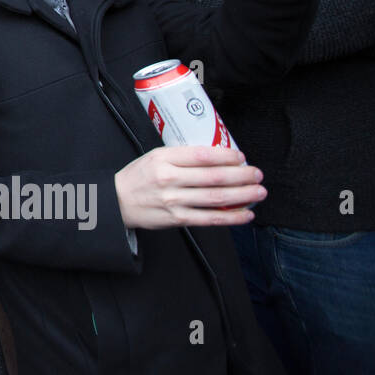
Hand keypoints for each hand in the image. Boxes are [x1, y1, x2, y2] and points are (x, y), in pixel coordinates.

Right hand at [114, 145, 264, 228]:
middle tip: (257, 174)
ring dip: (242, 195)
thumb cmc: (138, 177)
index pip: (202, 155)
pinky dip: (231, 217)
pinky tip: (246, 214)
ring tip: (258, 192)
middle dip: (242, 176)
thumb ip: (182, 156)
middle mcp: (169, 178)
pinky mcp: (176, 219)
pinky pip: (210, 218)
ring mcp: (173, 200)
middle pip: (214, 177)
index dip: (226, 156)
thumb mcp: (155, 157)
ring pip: (216, 197)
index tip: (241, 157)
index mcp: (163, 158)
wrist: (116, 201)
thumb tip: (217, 156)